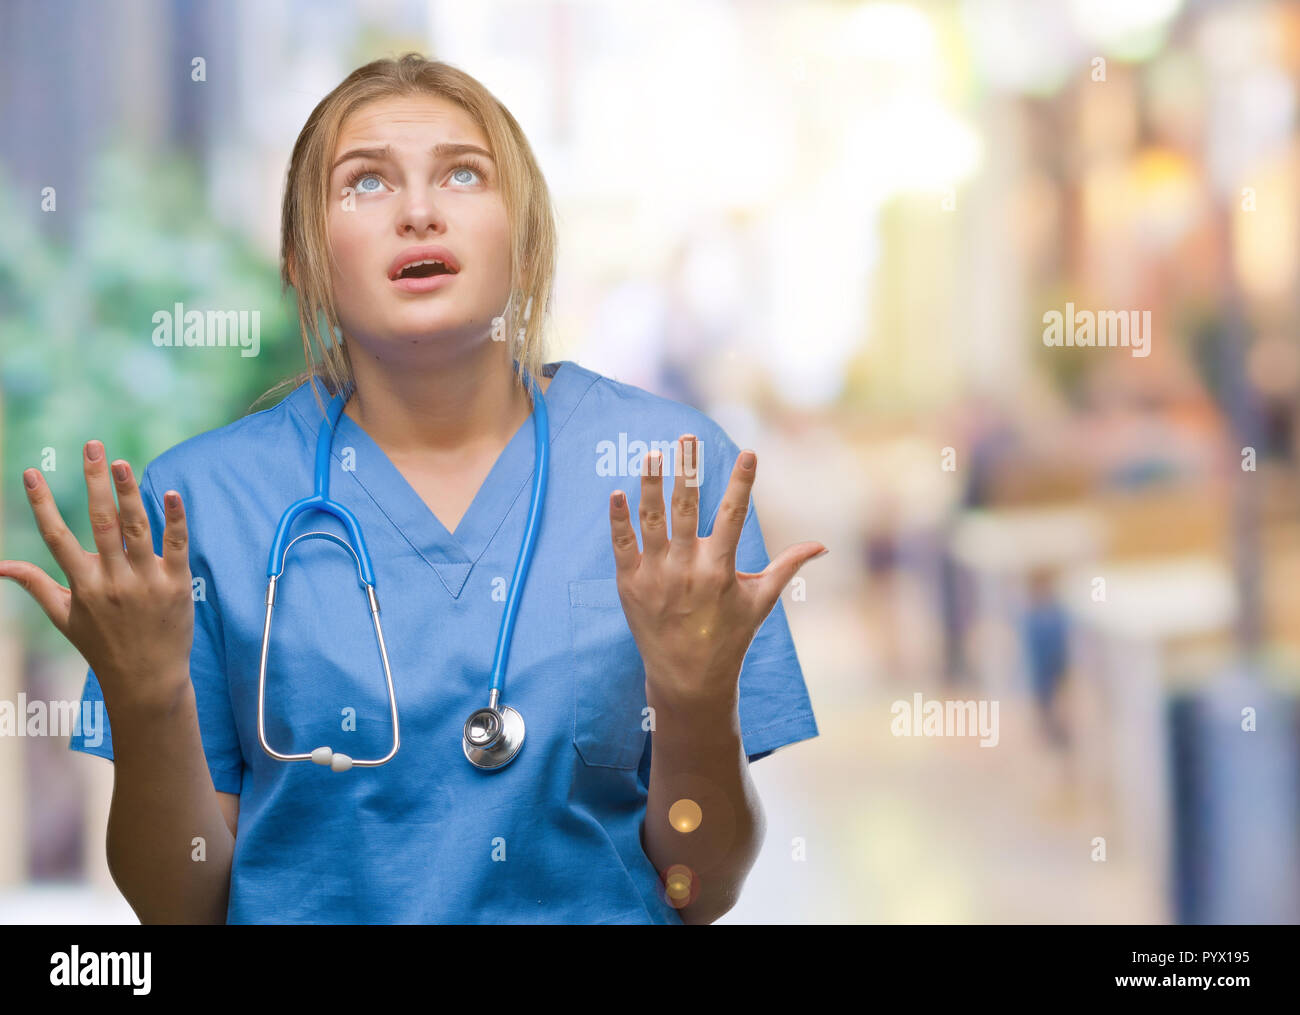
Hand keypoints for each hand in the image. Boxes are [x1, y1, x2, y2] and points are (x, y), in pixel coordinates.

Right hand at [0, 441, 194, 710]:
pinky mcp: (176, 584)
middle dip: (94, 482)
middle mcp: (112, 580)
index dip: (42, 503)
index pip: (56, 537)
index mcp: (82, 585)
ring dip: (129, 493)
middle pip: (101, 523)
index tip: (30, 472)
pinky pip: (176, 545)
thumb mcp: (65, 616)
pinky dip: (174, 519)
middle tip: (93, 446)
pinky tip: (170, 493)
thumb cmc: (102, 645)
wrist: (147, 678)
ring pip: (137, 529)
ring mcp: (146, 581)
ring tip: (121, 462)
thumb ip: (35, 585)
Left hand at [608, 435, 825, 709]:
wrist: (687, 680)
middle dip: (688, 470)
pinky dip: (618, 520)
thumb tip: (822, 546)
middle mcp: (687, 570)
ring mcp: (655, 576)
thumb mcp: (760, 602)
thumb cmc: (729, 638)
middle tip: (689, 438)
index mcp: (720, 570)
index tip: (748, 452)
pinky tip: (616, 493)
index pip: (733, 515)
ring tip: (652, 454)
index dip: (741, 482)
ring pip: (651, 522)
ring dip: (650, 485)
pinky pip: (622, 546)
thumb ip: (788, 567)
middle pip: (686, 509)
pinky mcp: (630, 585)